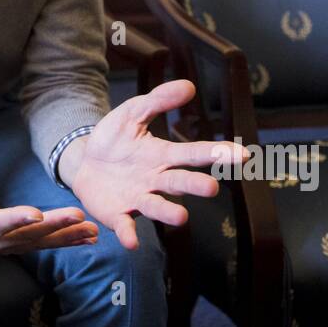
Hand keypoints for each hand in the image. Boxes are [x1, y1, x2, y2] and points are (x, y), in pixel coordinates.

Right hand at [0, 161, 98, 255]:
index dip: (14, 220)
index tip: (37, 213)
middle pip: (23, 236)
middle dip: (54, 228)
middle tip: (81, 217)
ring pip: (36, 242)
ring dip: (65, 237)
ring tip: (93, 231)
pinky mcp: (10, 240)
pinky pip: (39, 243)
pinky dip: (64, 240)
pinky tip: (87, 237)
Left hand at [70, 79, 248, 249]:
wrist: (84, 161)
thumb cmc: (115, 138)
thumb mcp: (133, 113)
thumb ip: (158, 100)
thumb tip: (188, 85)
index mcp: (163, 155)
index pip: (194, 154)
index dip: (218, 154)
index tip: (243, 155)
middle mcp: (156, 180)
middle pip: (179, 183)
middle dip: (195, 186)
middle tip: (211, 188)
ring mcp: (138, 198)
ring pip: (157, 207)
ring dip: (168, 213)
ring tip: (181, 217)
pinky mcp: (117, 214)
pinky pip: (125, 225)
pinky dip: (128, 233)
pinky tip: (131, 241)